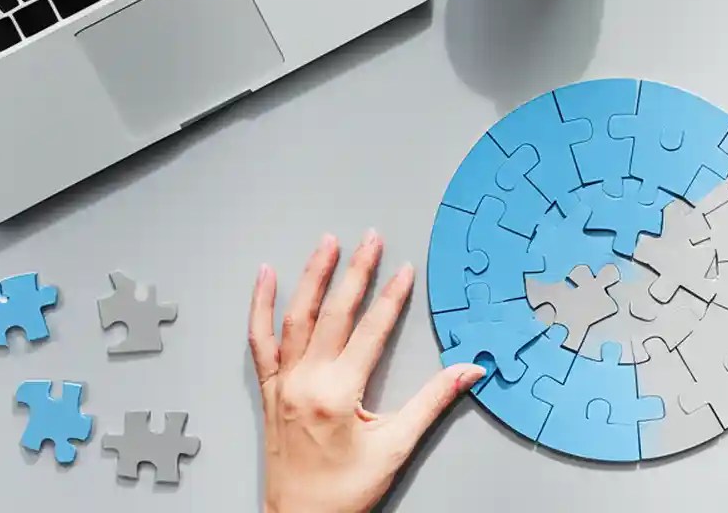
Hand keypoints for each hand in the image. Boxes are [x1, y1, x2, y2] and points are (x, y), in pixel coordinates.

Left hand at [250, 231, 485, 512]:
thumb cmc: (344, 492)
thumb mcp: (396, 447)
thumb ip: (432, 402)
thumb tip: (468, 372)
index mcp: (337, 394)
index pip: (371, 331)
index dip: (392, 297)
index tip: (405, 270)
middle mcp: (305, 382)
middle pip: (333, 314)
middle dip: (355, 272)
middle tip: (371, 239)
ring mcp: (282, 383)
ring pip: (295, 317)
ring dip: (312, 277)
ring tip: (327, 244)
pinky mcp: (269, 390)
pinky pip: (259, 340)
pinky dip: (260, 306)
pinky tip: (266, 277)